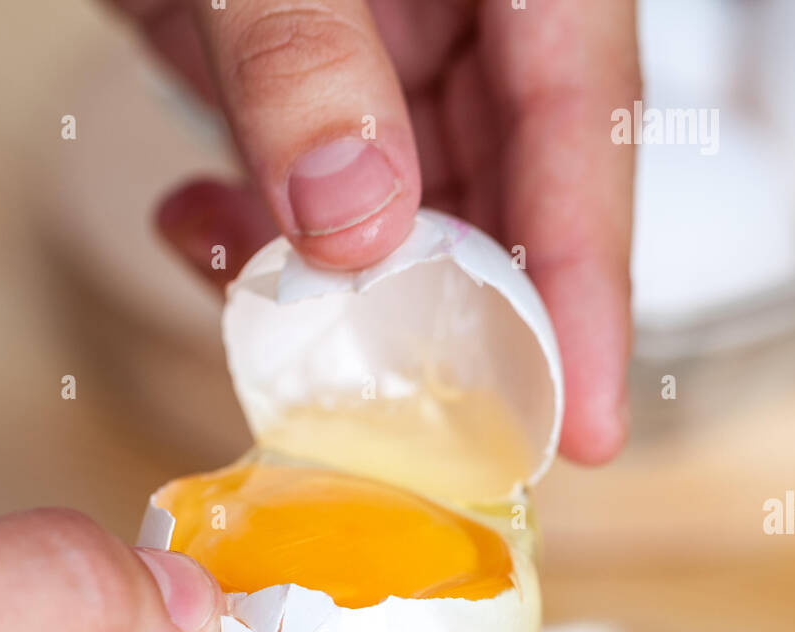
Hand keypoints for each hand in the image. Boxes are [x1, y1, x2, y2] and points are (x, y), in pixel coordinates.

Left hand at [114, 0, 639, 462]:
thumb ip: (308, 53)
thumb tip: (354, 218)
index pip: (581, 132)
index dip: (588, 292)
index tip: (583, 421)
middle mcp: (467, 15)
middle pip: (501, 197)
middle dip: (458, 322)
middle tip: (432, 428)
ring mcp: (381, 51)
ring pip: (399, 216)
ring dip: (336, 291)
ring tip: (286, 330)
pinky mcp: (299, 79)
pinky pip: (304, 193)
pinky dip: (251, 238)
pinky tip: (206, 234)